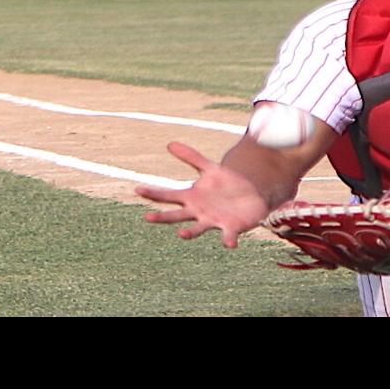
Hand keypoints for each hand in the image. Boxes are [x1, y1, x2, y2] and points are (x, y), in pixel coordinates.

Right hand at [136, 141, 270, 247]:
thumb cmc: (226, 183)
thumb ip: (191, 157)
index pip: (167, 195)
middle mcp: (197, 212)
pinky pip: (228, 236)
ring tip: (181, 235)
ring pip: (197, 229)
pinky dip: (228, 240)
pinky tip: (230, 244)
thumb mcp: (210, 168)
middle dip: (162, 217)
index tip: (137, 189)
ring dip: (189, 232)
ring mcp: (212, 221)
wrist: (252, 195)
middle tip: (147, 217)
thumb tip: (169, 144)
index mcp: (190, 198)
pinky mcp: (230, 228)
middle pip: (176, 215)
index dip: (153, 193)